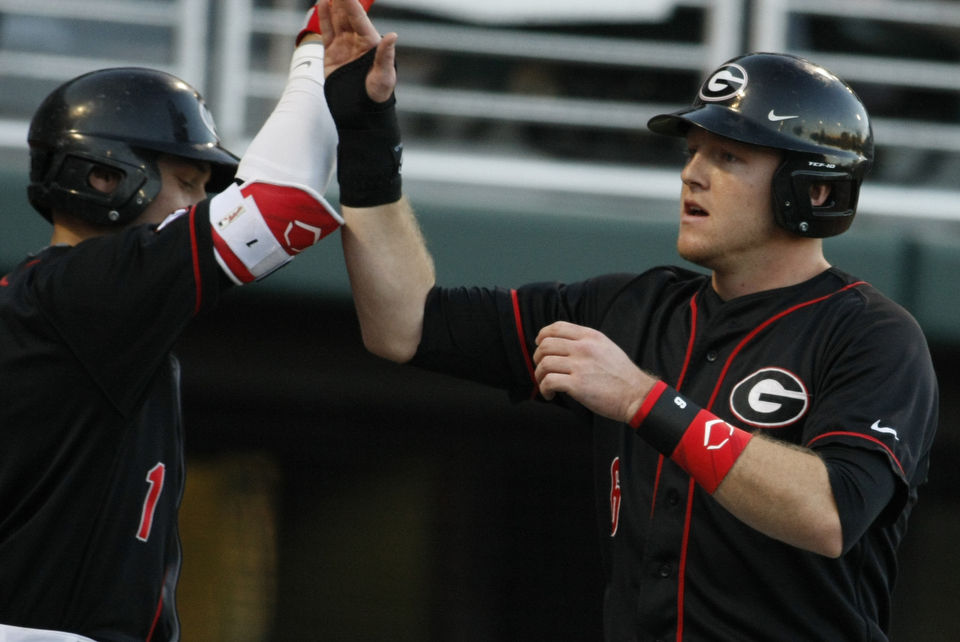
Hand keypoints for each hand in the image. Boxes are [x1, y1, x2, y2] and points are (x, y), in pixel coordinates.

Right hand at [317, 0, 395, 101]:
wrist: (360, 110)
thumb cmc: (377, 95)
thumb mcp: (384, 77)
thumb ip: (386, 56)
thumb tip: (393, 36)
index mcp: (371, 44)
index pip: (359, 18)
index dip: (352, 2)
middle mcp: (358, 41)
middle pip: (348, 15)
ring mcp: (344, 45)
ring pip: (337, 19)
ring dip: (334, 4)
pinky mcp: (332, 53)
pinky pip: (327, 31)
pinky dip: (324, 17)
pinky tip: (322, 4)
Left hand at [533, 321, 656, 423]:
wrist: (636, 395)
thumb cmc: (621, 375)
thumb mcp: (607, 347)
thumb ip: (586, 342)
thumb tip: (563, 344)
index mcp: (591, 336)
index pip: (557, 327)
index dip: (542, 335)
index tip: (539, 345)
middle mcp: (584, 348)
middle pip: (546, 345)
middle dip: (537, 358)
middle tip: (542, 369)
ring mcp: (580, 366)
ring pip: (544, 363)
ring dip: (539, 376)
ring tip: (545, 384)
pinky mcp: (577, 385)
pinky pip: (548, 382)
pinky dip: (544, 389)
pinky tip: (550, 395)